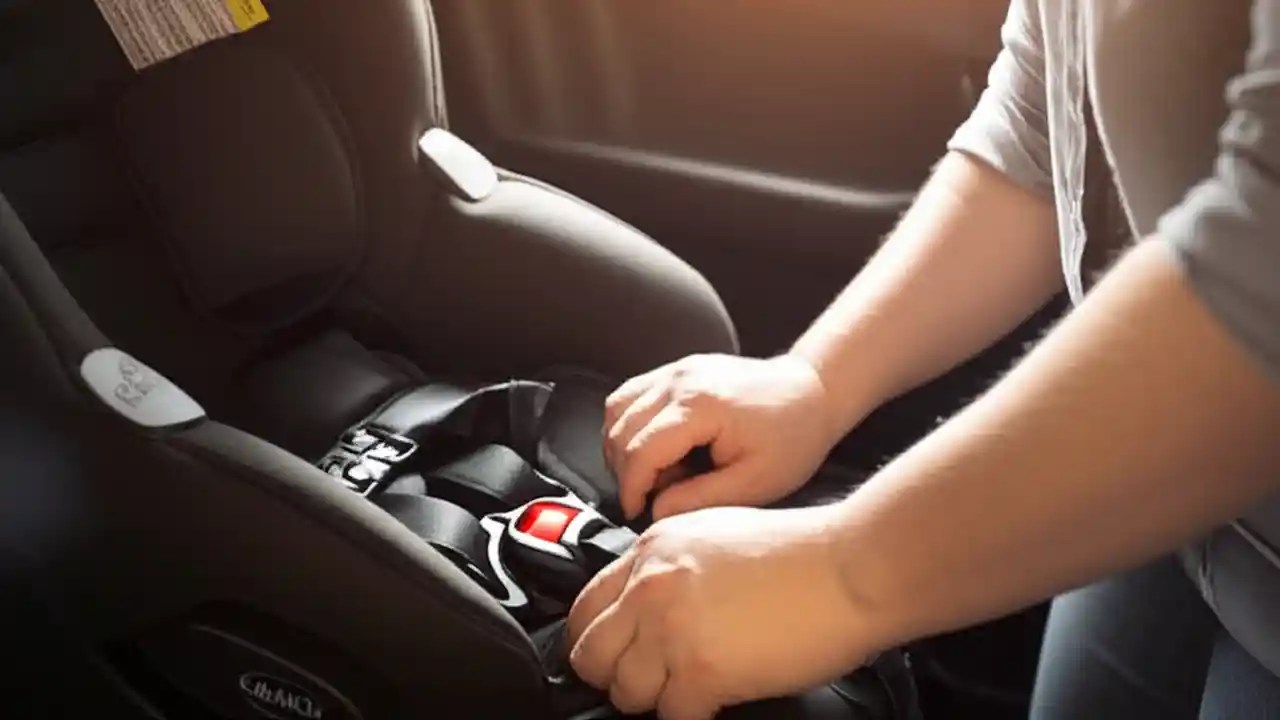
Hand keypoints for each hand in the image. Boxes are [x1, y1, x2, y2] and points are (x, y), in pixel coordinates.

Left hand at [566, 506, 872, 718]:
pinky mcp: (700, 671)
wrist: (847, 567)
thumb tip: (645, 602)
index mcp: (650, 551)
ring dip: (654, 700)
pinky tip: (713, 703)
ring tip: (687, 690)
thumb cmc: (799, 551)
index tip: (614, 655)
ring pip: (624, 693)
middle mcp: (649, 588)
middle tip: (649, 682)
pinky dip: (690, 717)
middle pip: (590, 655)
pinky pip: (670, 718)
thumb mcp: (713, 533)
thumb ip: (669, 565)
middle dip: (616, 675)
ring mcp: (670, 631)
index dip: (598, 640)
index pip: (585, 608)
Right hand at [604, 354, 841, 519]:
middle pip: (621, 430)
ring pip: (616, 410)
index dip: (631, 489)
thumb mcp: (755, 483)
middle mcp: (680, 380)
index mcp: (701, 406)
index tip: (637, 512)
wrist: (811, 393)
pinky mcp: (675, 369)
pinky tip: (656, 449)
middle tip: (658, 494)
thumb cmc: (792, 438)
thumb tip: (655, 510)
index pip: (640, 451)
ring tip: (657, 472)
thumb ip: (700, 500)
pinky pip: (629, 396)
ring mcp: (675, 369)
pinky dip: (629, 426)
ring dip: (623, 448)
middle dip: (627, 472)